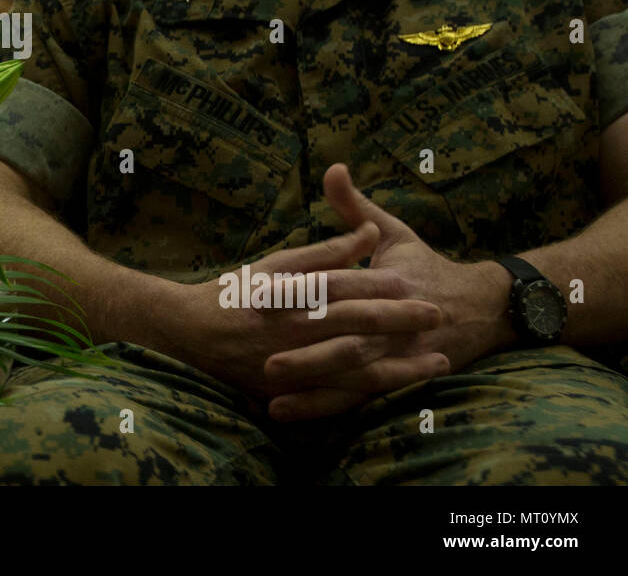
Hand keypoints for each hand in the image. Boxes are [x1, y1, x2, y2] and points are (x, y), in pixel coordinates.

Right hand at [152, 221, 444, 412]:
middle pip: (353, 323)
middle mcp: (291, 329)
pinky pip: (337, 396)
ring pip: (353, 366)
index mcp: (289, 293)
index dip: (377, 282)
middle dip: (398, 319)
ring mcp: (290, 363)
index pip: (341, 285)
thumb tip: (368, 232)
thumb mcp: (276, 264)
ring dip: (399, 366)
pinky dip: (371, 394)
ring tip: (437, 361)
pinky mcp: (288, 390)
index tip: (409, 279)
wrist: (190, 334)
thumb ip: (324, 251)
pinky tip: (400, 390)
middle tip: (435, 313)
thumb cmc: (236, 294)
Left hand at [261, 164, 508, 420]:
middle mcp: (394, 320)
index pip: (337, 285)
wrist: (485, 308)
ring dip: (313, 384)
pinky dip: (326, 406)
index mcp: (388, 281)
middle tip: (259, 356)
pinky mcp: (399, 378)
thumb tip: (333, 167)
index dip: (298, 291)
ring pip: (353, 372)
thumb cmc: (426, 267)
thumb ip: (356, 208)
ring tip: (270, 392)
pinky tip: (290, 412)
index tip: (259, 296)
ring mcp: (399, 354)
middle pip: (344, 334)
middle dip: (303, 347)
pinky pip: (360, 398)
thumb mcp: (394, 232)